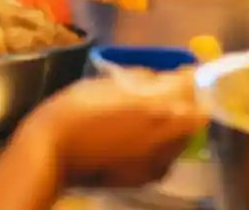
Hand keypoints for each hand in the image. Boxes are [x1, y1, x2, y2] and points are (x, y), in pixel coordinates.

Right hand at [17, 69, 204, 188]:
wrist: (53, 151)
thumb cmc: (77, 108)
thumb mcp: (110, 82)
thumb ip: (143, 79)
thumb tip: (160, 79)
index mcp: (160, 104)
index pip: (194, 85)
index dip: (190, 75)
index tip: (183, 71)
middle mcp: (169, 134)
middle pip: (195, 114)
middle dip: (185, 103)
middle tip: (163, 96)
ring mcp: (161, 159)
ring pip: (182, 137)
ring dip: (174, 125)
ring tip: (147, 119)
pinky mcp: (149, 177)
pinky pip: (166, 156)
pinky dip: (161, 146)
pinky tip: (137, 142)